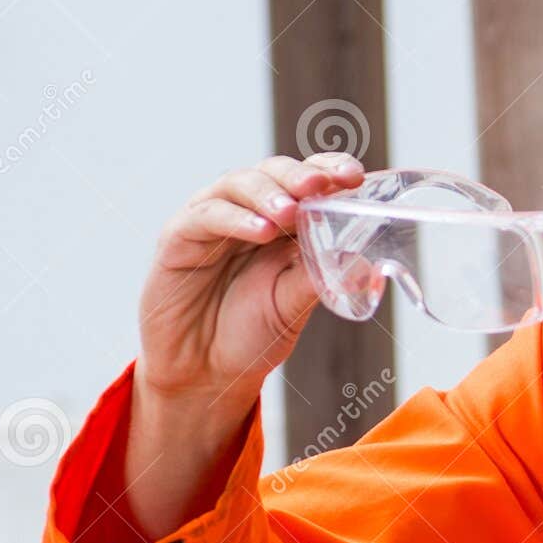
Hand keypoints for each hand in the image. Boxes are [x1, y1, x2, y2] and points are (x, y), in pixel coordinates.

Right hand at [136, 152, 365, 415]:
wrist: (204, 372)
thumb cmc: (251, 333)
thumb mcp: (295, 304)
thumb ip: (321, 276)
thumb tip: (363, 260)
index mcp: (285, 223)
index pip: (309, 181)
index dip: (330, 170)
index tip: (355, 176)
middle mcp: (250, 212)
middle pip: (274, 173)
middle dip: (300, 175)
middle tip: (320, 185)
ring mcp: (213, 221)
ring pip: (238, 184)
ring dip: (268, 193)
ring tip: (289, 211)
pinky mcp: (179, 238)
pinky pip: (206, 216)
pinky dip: (234, 219)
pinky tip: (259, 230)